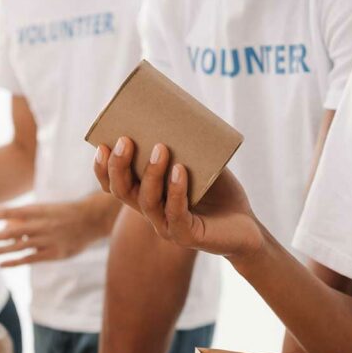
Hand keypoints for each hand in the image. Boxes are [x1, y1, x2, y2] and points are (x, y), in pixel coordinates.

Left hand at [0, 194, 117, 267]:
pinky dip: (15, 261)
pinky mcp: (54, 253)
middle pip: (13, 231)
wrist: (91, 220)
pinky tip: (2, 264)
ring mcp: (48, 239)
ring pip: (19, 246)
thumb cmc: (64, 214)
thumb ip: (27, 216)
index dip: (0, 215)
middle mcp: (43, 224)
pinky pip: (30, 258)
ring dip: (1, 250)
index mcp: (39, 210)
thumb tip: (6, 226)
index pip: (13, 212)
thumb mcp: (46, 208)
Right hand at [94, 138, 262, 257]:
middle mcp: (154, 214)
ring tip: (160, 148)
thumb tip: (176, 115)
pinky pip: (176, 213)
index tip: (103, 144)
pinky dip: (176, 191)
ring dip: (151, 173)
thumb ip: (186, 149)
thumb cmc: (222, 195)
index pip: (116, 186)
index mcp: (150, 197)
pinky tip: (180, 171)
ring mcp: (169, 227)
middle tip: (126, 140)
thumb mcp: (201, 167)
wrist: (248, 227)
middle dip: (119, 166)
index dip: (104, 169)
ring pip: (147, 202)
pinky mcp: (188, 236)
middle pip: (123, 192)